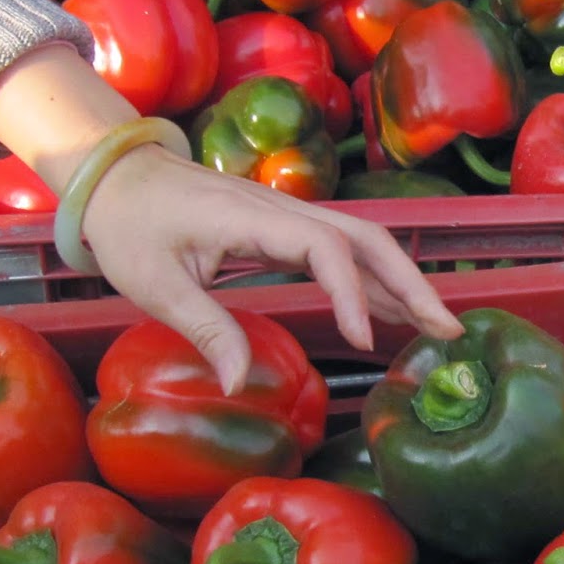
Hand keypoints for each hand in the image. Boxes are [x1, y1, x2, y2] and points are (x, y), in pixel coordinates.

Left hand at [79, 143, 463, 393]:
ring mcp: (290, 216)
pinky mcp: (287, 227)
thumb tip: (240, 386)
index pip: (326, 249)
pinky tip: (394, 310)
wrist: (117, 176)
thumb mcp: (154, 284)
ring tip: (437, 325)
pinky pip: (343, 248)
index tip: (362, 341)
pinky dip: (376, 278)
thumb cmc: (130, 225)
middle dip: (412, 282)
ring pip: (364, 241)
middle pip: (369, 238)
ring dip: (403, 280)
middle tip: (447, 328)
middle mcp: (285, 210)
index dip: (352, 294)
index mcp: (253, 217)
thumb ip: (206, 330)